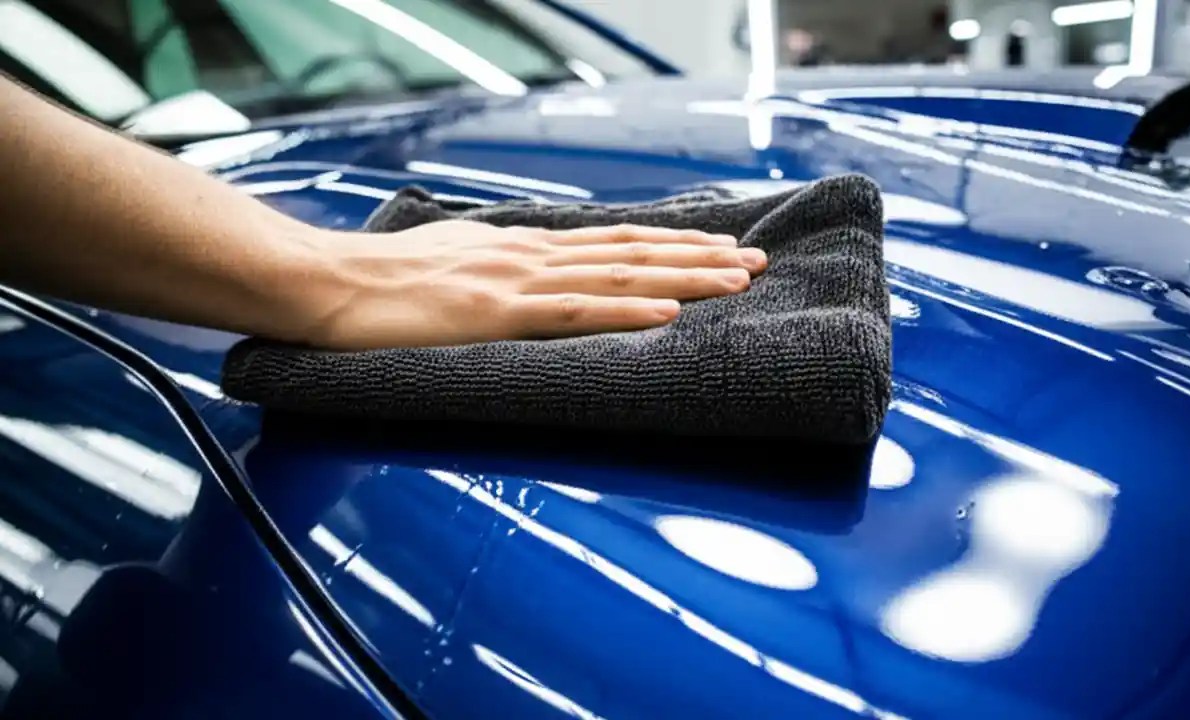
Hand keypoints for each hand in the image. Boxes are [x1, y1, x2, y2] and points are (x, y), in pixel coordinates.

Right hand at [300, 220, 766, 349]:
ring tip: (736, 279)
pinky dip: (624, 308)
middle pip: (630, 252)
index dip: (671, 244)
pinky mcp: (493, 313)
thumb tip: (536, 280)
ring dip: (683, 276)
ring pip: (616, 273)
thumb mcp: (453, 268)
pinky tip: (667, 310)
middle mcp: (528, 255)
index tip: (719, 247)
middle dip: (698, 257)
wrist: (321, 285)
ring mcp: (514, 281)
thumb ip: (500, 273)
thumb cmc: (379, 284)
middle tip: (755, 262)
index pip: (612, 242)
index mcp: (520, 249)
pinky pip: (571, 311)